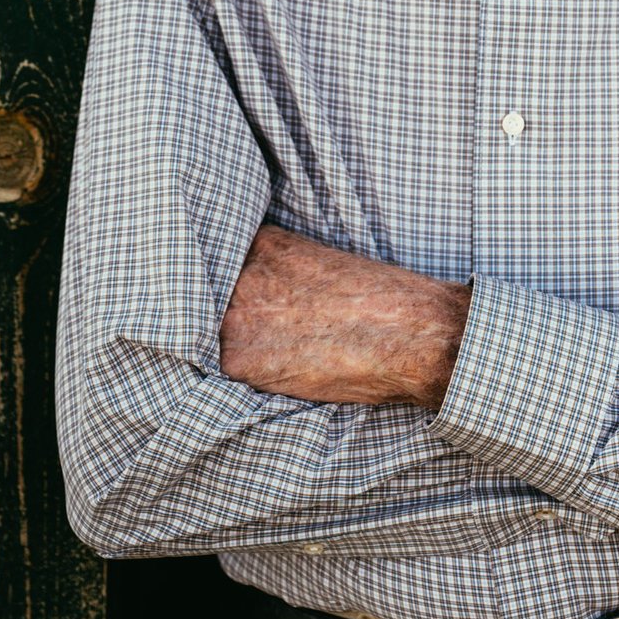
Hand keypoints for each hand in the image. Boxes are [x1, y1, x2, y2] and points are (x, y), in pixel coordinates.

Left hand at [219, 225, 469, 409]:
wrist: (410, 335)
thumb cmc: (383, 298)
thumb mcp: (325, 262)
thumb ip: (281, 268)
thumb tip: (264, 293)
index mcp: (265, 243)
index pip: (221, 260)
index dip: (230, 282)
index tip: (241, 296)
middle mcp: (241, 273)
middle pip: (210, 295)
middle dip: (227, 312)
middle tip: (258, 331)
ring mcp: (235, 316)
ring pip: (209, 332)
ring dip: (227, 342)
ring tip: (264, 353)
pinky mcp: (239, 361)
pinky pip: (218, 368)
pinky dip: (237, 375)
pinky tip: (264, 375)